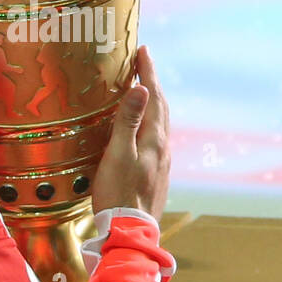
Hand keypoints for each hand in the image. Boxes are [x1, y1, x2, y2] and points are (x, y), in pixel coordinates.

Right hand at [91, 45, 170, 220]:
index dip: (148, 72)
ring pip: (160, 122)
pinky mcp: (157, 172)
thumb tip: (141, 89)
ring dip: (153, 101)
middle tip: (143, 62)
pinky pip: (156, 135)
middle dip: (152, 82)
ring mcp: (162, 161)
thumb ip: (128, 122)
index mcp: (154, 139)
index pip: (154, 96)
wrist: (130, 232)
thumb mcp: (118, 155)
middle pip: (161, 107)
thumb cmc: (118, 194)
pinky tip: (142, 126)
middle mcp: (163, 147)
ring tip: (143, 88)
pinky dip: (151, 120)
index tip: (144, 50)